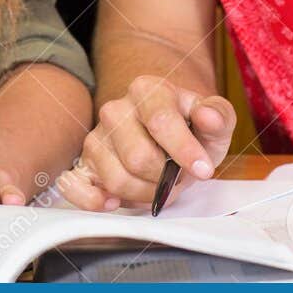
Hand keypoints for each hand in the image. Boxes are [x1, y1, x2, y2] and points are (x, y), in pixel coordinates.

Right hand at [57, 75, 234, 209]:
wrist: (164, 132)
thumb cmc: (190, 127)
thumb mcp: (214, 119)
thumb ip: (218, 115)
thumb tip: (208, 116)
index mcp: (147, 89)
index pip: (161, 121)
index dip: (184, 150)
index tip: (205, 170)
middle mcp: (115, 110)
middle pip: (138, 157)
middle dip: (165, 178)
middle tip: (177, 177)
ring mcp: (96, 137)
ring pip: (116, 179)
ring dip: (145, 194)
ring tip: (157, 185)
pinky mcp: (83, 164)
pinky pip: (74, 186)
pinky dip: (92, 200)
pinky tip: (112, 202)